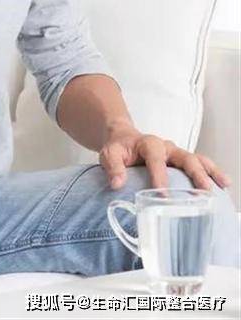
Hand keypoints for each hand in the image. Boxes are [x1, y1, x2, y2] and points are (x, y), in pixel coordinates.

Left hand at [99, 126, 231, 189]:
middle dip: (195, 174)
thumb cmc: (118, 147)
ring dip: (210, 172)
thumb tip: (117, 184)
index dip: (160, 175)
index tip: (163, 193)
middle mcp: (166, 147)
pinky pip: (199, 164)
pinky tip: (222, 184)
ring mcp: (176, 153)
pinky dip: (211, 172)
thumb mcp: (109, 154)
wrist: (123, 138)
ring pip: (197, 160)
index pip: (156, 159)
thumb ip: (113, 167)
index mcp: (149, 144)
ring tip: (222, 186)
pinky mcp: (181, 160)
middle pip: (185, 158)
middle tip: (204, 190)